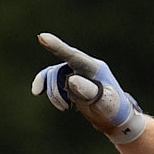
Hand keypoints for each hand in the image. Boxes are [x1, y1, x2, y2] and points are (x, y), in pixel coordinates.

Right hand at [31, 33, 146, 143]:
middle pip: (59, 70)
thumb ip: (90, 91)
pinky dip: (46, 87)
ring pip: (53, 76)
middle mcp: (84, 66)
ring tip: (66, 108)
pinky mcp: (69, 80)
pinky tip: (38, 93)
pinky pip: (51, 79)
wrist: (115, 116)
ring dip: (54, 94)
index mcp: (95, 68)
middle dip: (56, 90)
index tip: (42, 37)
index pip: (74, 56)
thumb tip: (71, 79)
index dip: (57, 47)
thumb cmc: (113, 109)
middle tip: (66, 108)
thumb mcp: (106, 103)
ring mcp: (75, 72)